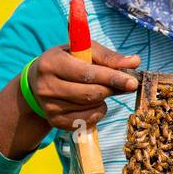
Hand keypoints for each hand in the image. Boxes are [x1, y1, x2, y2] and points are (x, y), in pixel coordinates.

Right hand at [25, 41, 140, 130]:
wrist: (37, 82)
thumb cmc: (66, 61)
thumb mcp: (82, 51)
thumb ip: (108, 56)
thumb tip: (135, 61)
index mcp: (51, 63)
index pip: (87, 74)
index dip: (112, 78)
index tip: (132, 82)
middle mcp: (46, 86)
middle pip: (91, 93)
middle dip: (111, 89)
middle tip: (122, 84)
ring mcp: (49, 106)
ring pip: (91, 107)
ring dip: (104, 99)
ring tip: (100, 88)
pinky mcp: (55, 121)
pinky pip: (87, 121)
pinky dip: (98, 112)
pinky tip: (93, 103)